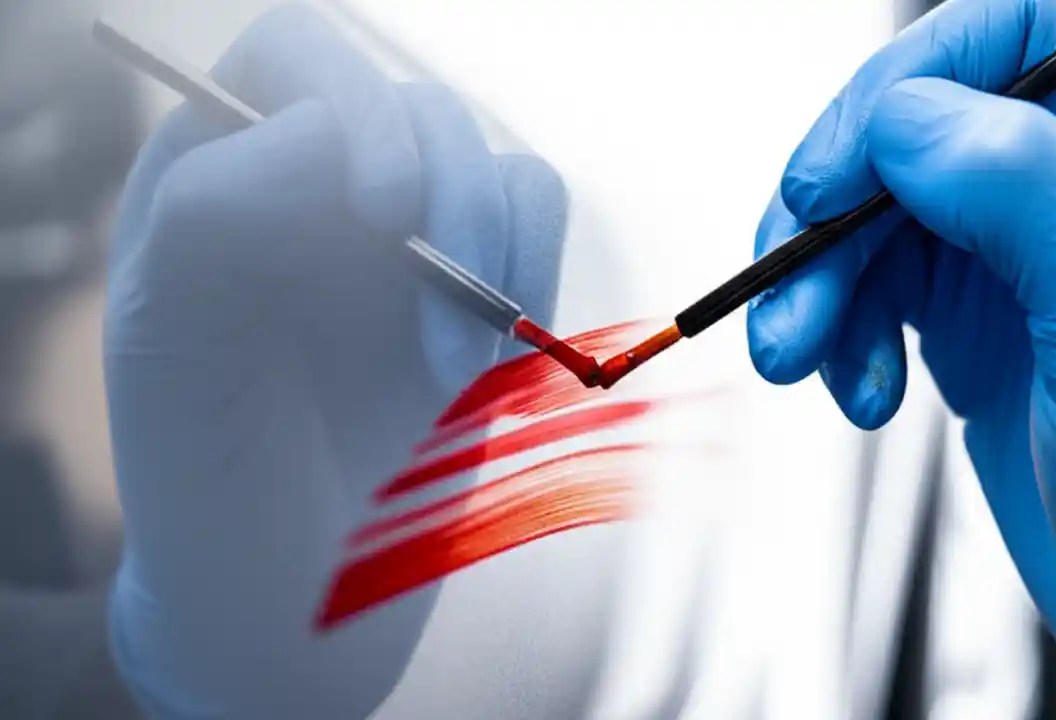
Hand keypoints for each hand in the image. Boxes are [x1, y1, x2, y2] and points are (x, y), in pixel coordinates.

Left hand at [104, 6, 565, 715]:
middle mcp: (316, 188)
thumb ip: (216, 210)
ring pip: (492, 163)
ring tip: (449, 380)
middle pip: (415, 107)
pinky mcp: (475, 287)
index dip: (354, 105)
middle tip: (431, 342)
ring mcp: (406, 239)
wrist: (293, 593)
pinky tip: (485, 369)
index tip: (383, 212)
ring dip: (495, 263)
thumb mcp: (170, 346)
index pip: (298, 56)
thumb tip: (330, 127)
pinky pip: (536, 220)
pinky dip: (533, 280)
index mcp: (219, 174)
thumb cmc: (209, 475)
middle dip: (447, 211)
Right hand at [748, 0, 1055, 714]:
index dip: (906, 82)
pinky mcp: (974, 340)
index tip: (834, 176)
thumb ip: (1022, 187)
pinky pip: (873, 302)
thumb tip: (908, 114)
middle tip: (786, 296)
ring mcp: (1015, 270)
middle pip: (908, 138)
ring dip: (815, 288)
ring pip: (874, 224)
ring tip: (798, 364)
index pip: (1005, 37)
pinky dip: (842, 341)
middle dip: (828, 215)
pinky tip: (865, 398)